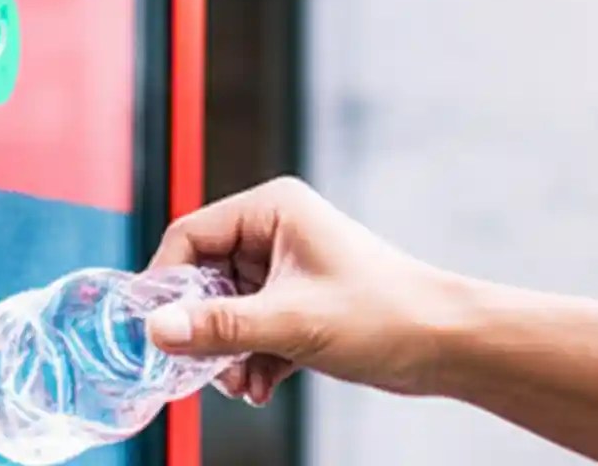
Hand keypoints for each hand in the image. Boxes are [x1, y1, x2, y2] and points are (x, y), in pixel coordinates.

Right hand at [145, 177, 465, 404]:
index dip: (165, 281)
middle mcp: (275, 231)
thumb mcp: (290, 322)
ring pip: (226, 308)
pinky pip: (251, 326)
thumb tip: (157, 329)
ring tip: (240, 384)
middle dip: (202, 328)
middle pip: (204, 276)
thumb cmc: (384, 314)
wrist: (446, 345)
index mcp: (272, 210)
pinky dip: (250, 358)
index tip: (151, 326)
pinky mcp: (297, 301)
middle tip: (199, 366)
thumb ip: (219, 326)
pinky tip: (260, 387)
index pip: (190, 235)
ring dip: (226, 351)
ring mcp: (285, 268)